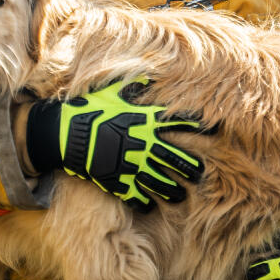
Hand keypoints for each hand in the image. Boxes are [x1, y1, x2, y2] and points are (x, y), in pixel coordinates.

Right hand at [26, 77, 204, 210]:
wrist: (65, 133)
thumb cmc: (90, 108)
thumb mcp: (112, 90)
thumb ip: (134, 86)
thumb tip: (149, 74)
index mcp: (146, 121)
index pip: (181, 122)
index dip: (199, 126)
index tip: (213, 131)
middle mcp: (145, 144)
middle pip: (178, 159)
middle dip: (191, 168)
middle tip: (199, 173)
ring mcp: (133, 166)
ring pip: (162, 184)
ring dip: (173, 191)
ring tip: (180, 196)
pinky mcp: (119, 182)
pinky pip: (137, 198)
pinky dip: (145, 203)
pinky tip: (151, 205)